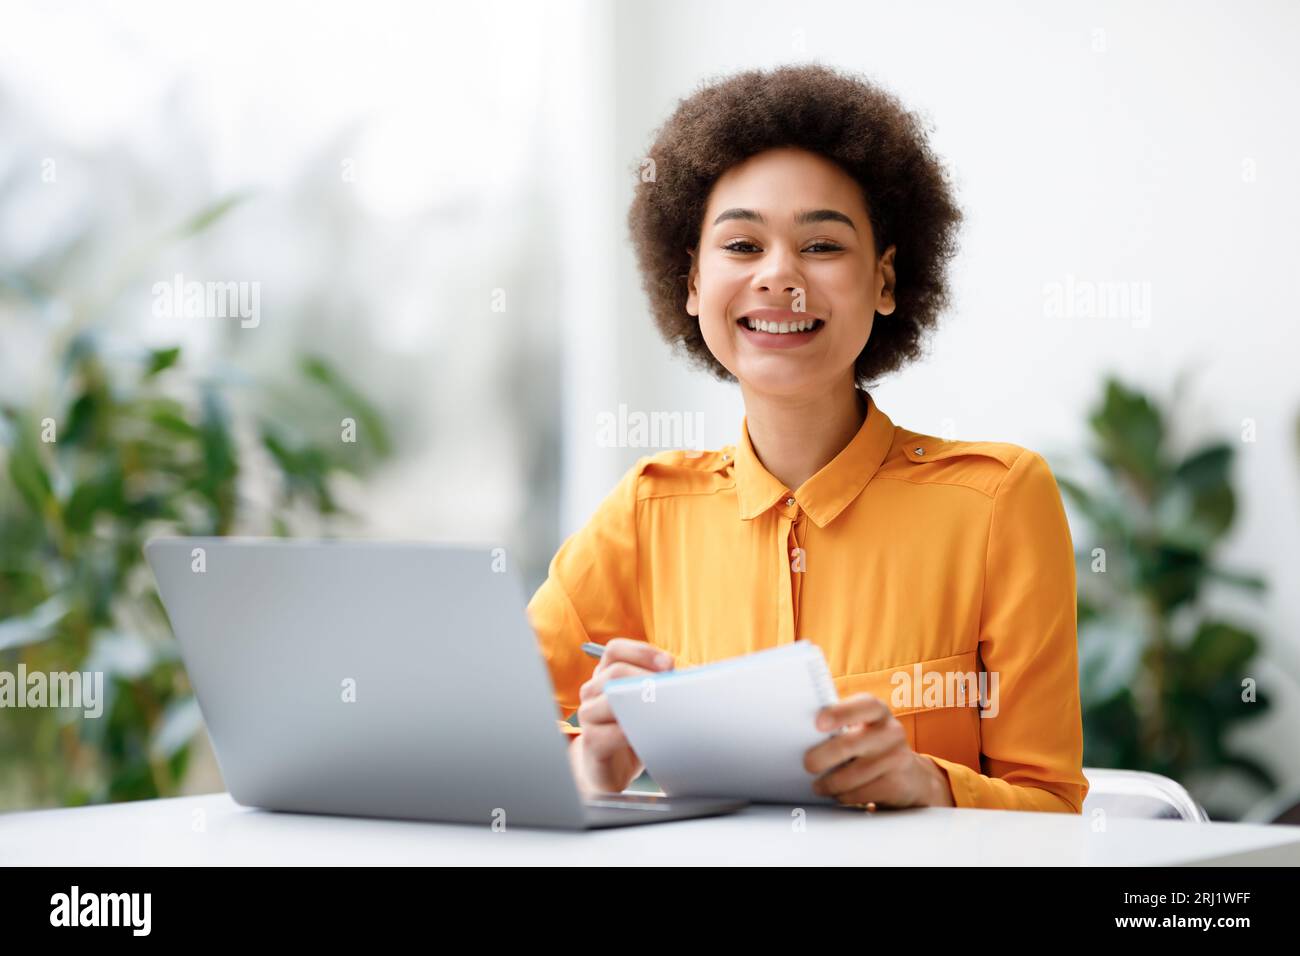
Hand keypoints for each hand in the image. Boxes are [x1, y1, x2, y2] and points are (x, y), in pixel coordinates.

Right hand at [569, 637, 673, 794]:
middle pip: (615, 671)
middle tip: (671, 691)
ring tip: (663, 712)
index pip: (615, 650)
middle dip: (647, 678)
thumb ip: (659, 686)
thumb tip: (687, 677)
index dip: (642, 652)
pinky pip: (612, 732)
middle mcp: (592, 691)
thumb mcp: (645, 704)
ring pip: (611, 699)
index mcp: (605, 675)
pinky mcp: (591, 741)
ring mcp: (588, 715)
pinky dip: (634, 732)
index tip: (668, 664)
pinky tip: (649, 735)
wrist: (609, 770)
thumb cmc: (632, 730)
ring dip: (642, 704)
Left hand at [803, 692, 954, 808]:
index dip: (839, 713)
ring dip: (827, 784)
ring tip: (819, 785)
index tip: (818, 723)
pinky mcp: (896, 784)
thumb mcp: (862, 727)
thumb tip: (802, 734)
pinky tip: (839, 793)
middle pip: (847, 745)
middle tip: (807, 764)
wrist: (911, 775)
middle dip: (819, 758)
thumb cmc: (872, 745)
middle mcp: (890, 731)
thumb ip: (840, 724)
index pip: (862, 706)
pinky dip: (843, 796)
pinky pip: (859, 794)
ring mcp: (896, 758)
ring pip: (849, 776)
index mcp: (877, 711)